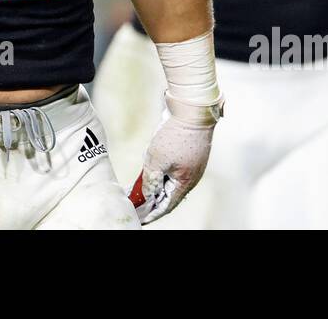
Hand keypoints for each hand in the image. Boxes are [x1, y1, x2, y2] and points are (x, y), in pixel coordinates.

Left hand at [128, 105, 218, 224]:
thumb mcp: (157, 160)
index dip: (152, 213)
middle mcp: (191, 176)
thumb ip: (151, 181)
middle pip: (169, 194)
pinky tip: (151, 170)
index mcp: (186, 182)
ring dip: (156, 186)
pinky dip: (162, 173)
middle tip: (136, 204)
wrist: (192, 108)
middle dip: (153, 201)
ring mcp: (191, 164)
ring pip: (171, 180)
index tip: (140, 218)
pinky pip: (173, 168)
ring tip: (140, 189)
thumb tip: (148, 195)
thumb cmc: (176, 134)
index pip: (167, 205)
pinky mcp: (189, 152)